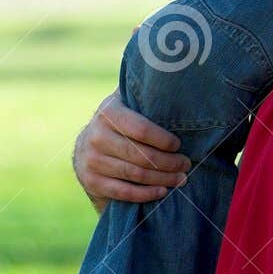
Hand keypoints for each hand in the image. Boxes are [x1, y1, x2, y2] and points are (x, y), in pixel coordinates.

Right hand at [73, 88, 192, 213]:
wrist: (86, 147)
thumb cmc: (120, 122)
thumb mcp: (126, 103)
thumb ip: (145, 95)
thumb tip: (179, 80)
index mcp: (108, 112)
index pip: (141, 129)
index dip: (163, 139)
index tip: (179, 145)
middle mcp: (96, 136)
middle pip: (141, 155)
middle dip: (169, 162)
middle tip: (186, 164)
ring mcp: (92, 160)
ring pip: (135, 175)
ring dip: (163, 179)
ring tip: (180, 178)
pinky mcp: (91, 181)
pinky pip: (123, 192)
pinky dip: (146, 194)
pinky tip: (162, 191)